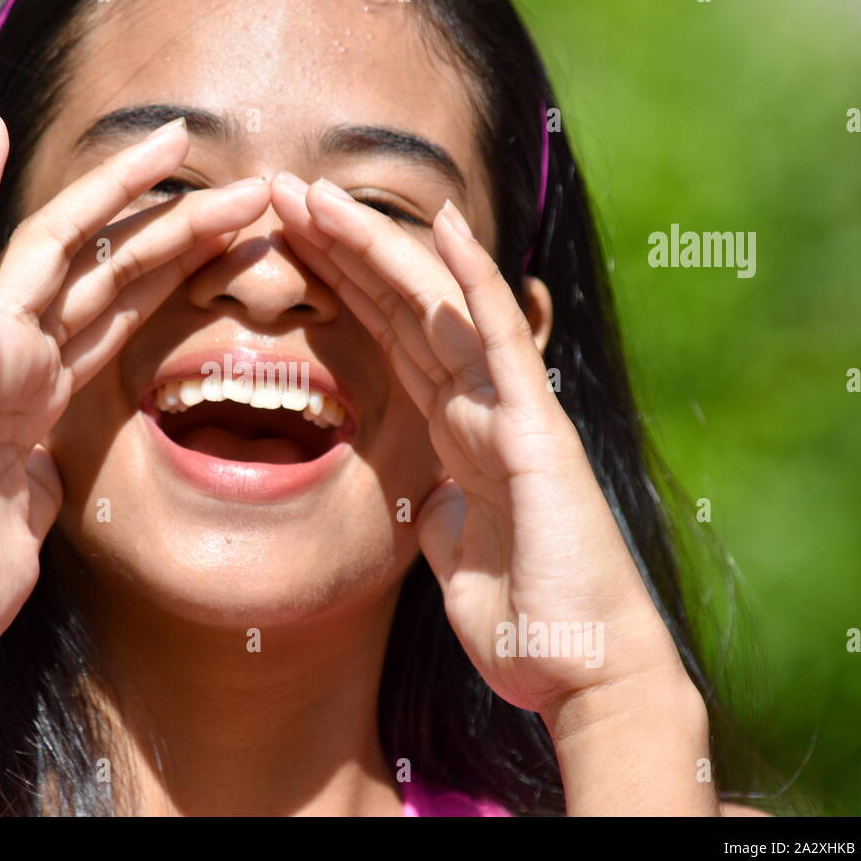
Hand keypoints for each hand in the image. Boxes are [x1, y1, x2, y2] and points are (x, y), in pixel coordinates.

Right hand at [0, 110, 271, 668]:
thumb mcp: (34, 514)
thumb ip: (49, 474)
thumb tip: (55, 467)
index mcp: (42, 393)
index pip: (121, 309)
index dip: (177, 267)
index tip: (236, 236)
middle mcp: (19, 358)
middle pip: (109, 268)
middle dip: (179, 222)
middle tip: (249, 185)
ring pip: (62, 249)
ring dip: (121, 192)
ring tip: (178, 140)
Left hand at [269, 172, 689, 720]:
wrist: (580, 669)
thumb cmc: (523, 619)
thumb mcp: (452, 552)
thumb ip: (437, 509)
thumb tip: (422, 499)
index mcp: (454, 432)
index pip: (387, 337)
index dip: (338, 284)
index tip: (282, 240)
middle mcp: (479, 407)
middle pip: (399, 307)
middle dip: (339, 248)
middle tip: (279, 191)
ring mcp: (509, 410)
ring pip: (436, 308)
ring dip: (377, 246)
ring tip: (316, 194)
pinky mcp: (535, 429)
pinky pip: (500, 341)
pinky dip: (472, 280)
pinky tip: (440, 224)